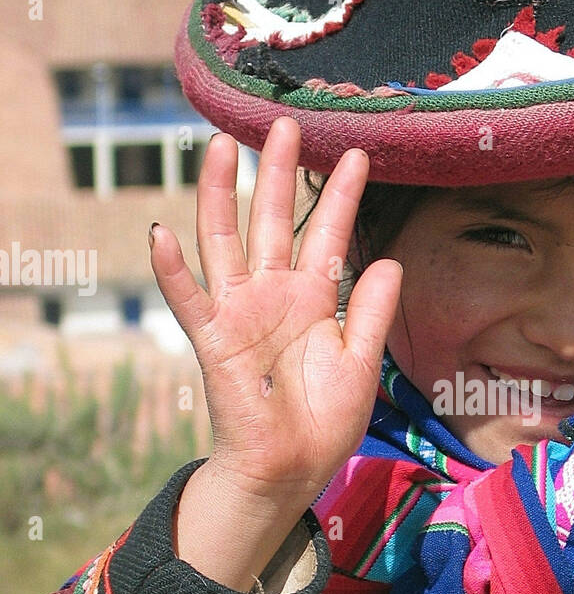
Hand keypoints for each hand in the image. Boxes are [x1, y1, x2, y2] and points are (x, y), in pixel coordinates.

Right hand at [148, 116, 401, 501]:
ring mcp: (239, 314)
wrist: (290, 470)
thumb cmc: (322, 423)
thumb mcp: (360, 363)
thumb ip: (372, 313)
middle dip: (278, 173)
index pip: (325, 236)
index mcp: (312, 301)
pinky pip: (189, 301)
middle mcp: (273, 296)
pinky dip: (172, 269)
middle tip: (285, 123)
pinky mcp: (213, 341)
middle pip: (272, 221)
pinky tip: (161, 233)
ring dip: (222, 195)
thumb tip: (390, 260)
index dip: (340, 197)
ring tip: (222, 146)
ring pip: (225, 242)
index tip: (357, 155)